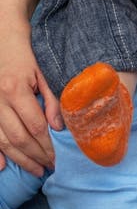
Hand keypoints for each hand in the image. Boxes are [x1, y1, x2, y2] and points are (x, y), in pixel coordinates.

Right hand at [0, 32, 61, 174]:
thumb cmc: (26, 55)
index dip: (47, 145)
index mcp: (15, 90)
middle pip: (18, 138)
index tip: (58, 158)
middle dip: (36, 156)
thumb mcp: (43, 73)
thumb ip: (52, 100)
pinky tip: (3, 166)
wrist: (1, 38)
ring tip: (36, 170)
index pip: (35, 126)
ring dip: (19, 159)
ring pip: (1, 141)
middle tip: (50, 168)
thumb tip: (59, 128)